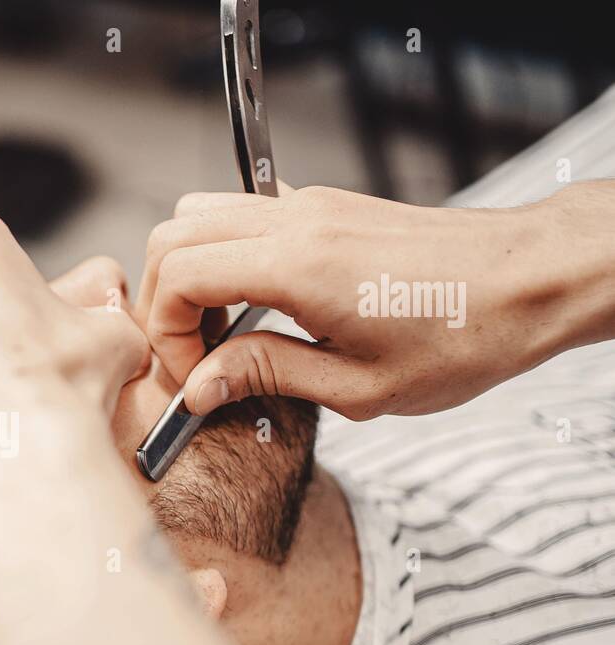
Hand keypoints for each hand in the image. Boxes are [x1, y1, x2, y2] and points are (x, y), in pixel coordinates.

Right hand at [136, 181, 614, 419]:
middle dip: (165, 303)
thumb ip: (266, 377)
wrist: (531, 280)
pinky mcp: (325, 207)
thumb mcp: (359, 387)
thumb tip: (200, 387)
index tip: (194, 376)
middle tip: (196, 356)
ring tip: (224, 331)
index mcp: (299, 266)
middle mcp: (296, 221)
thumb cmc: (464, 335)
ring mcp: (309, 205)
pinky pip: (243, 212)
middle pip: (174, 237)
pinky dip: (224, 253)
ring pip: (200, 215)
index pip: (180, 275)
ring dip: (190, 273)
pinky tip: (256, 302)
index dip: (167, 333)